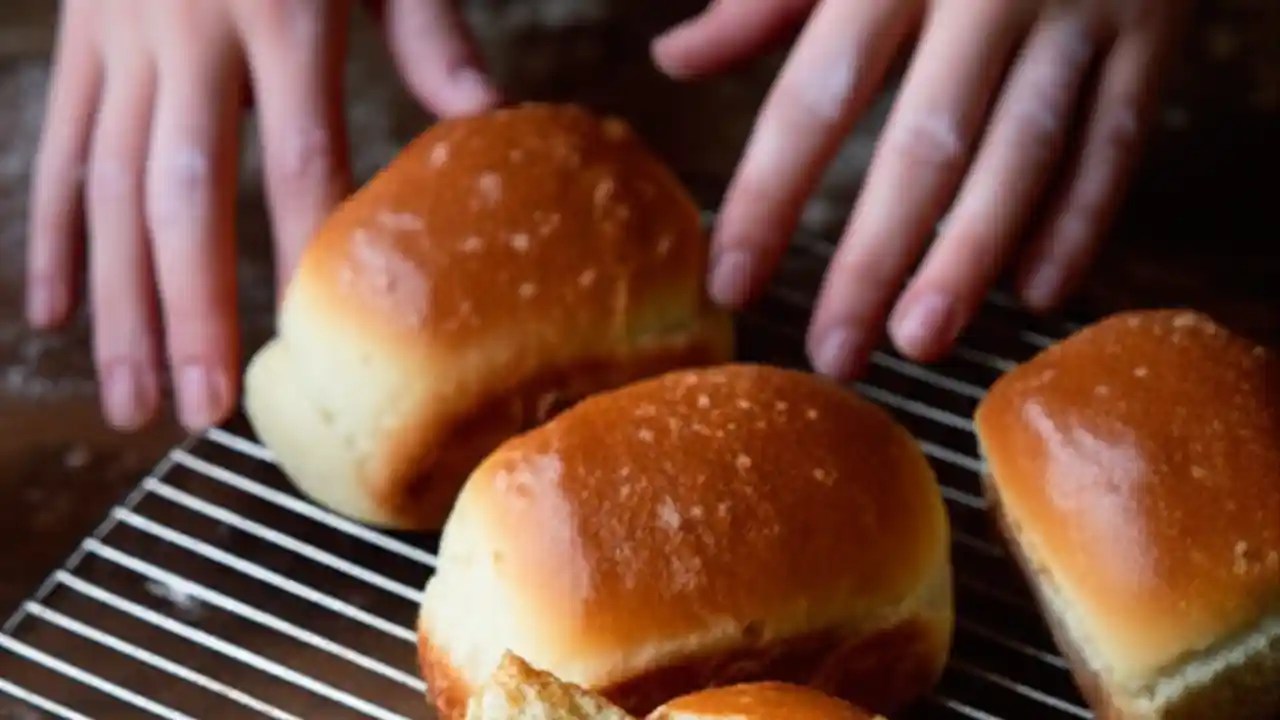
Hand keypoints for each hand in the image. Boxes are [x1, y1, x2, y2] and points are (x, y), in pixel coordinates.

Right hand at [26, 0, 498, 431]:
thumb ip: (426, 24)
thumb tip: (481, 113)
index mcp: (281, 7)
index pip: (297, 151)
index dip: (305, 247)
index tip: (317, 340)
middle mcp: (186, 30)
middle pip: (184, 194)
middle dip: (189, 311)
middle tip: (202, 416)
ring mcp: (119, 35)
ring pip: (110, 188)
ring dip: (117, 302)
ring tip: (131, 399)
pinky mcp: (78, 33)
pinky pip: (58, 144)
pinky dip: (52, 230)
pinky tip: (51, 308)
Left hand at [654, 0, 1187, 377]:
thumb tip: (674, 60)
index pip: (812, 99)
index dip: (768, 198)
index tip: (732, 282)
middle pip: (923, 145)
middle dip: (874, 259)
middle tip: (834, 352)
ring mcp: (1076, 9)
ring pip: (1024, 152)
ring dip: (972, 257)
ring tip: (922, 343)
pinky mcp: (1150, 28)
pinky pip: (1118, 135)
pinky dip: (1083, 218)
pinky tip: (1038, 290)